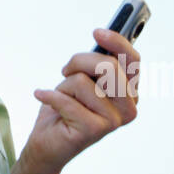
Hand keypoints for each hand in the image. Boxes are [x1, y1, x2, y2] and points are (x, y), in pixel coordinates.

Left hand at [23, 26, 141, 173]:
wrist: (48, 142)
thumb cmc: (67, 107)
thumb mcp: (84, 79)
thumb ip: (97, 63)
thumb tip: (102, 36)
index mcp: (130, 92)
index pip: (132, 60)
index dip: (117, 42)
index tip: (97, 31)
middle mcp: (128, 107)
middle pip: (108, 66)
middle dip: (78, 62)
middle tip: (66, 71)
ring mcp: (114, 121)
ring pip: (82, 81)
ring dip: (63, 87)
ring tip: (63, 98)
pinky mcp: (95, 130)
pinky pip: (66, 100)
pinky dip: (48, 96)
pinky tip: (42, 96)